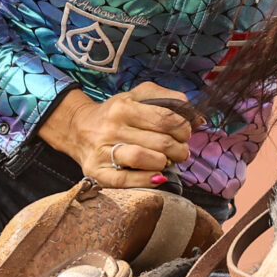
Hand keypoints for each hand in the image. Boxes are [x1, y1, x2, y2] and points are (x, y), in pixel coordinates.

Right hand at [37, 83, 198, 187]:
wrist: (78, 128)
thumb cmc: (116, 114)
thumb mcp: (138, 96)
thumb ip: (169, 100)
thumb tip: (198, 118)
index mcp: (124, 107)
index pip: (165, 118)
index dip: (183, 128)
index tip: (186, 133)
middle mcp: (111, 128)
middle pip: (159, 141)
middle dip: (179, 149)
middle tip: (180, 151)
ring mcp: (102, 151)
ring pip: (142, 159)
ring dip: (164, 163)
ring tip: (168, 162)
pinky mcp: (96, 171)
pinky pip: (125, 180)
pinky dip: (146, 180)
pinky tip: (157, 176)